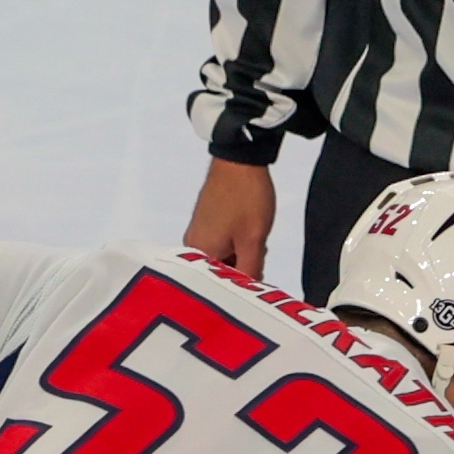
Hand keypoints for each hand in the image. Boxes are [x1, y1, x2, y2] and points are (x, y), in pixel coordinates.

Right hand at [183, 158, 277, 279]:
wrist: (238, 160)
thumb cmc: (245, 199)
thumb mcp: (254, 240)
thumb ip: (250, 271)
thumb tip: (248, 292)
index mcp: (201, 254)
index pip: (222, 285)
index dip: (245, 283)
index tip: (260, 271)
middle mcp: (192, 246)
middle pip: (221, 271)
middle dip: (243, 266)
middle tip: (259, 248)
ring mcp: (197, 231)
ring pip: (223, 256)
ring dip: (241, 252)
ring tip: (255, 235)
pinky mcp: (204, 220)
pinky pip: (220, 242)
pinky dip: (236, 240)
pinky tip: (248, 228)